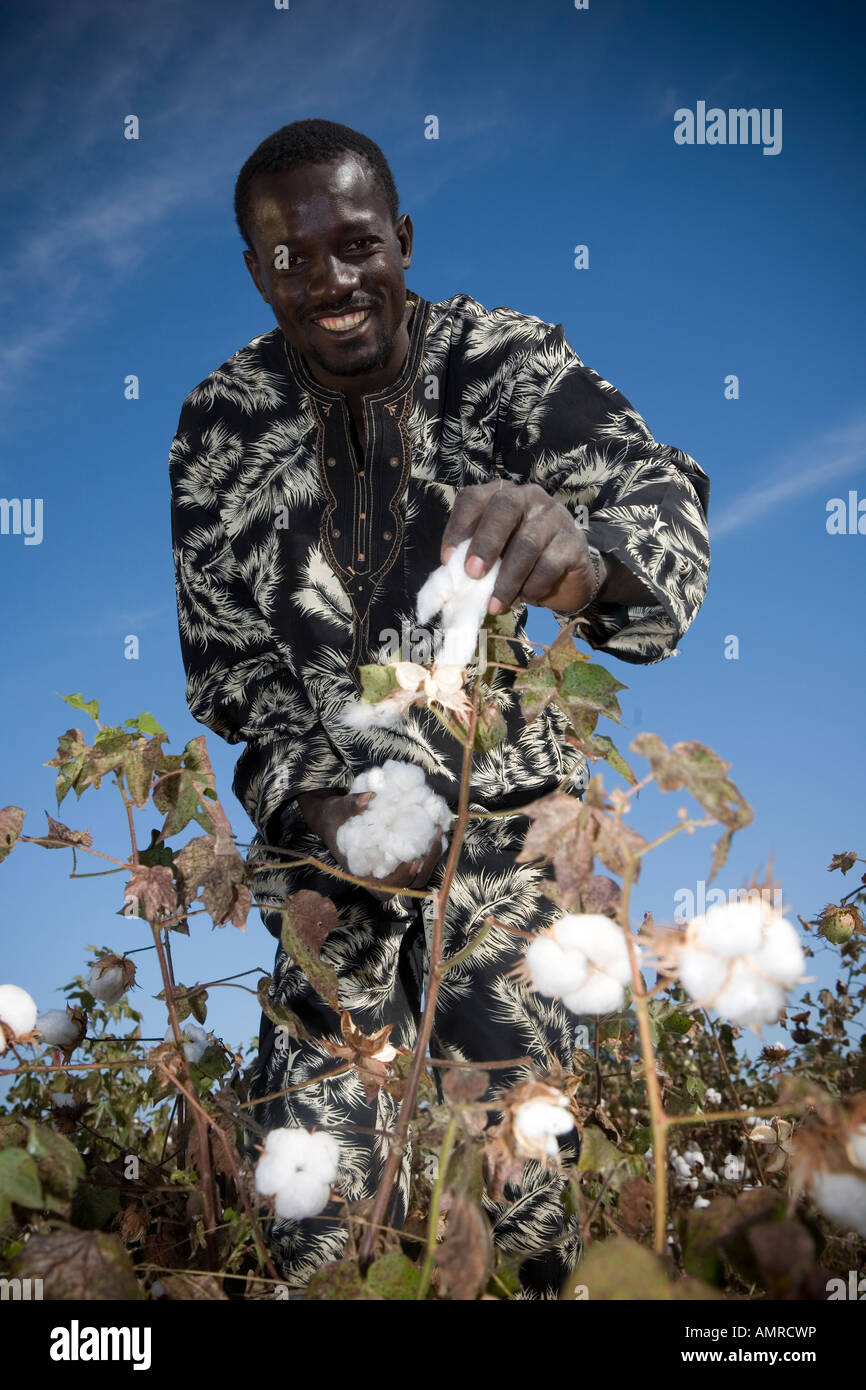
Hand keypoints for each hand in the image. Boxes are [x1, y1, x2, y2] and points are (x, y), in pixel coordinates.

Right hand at [297, 790, 444, 902]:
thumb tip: (369, 797)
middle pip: (408, 884)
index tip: (414, 860)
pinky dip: (429, 847)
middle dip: (426, 866)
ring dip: (432, 857)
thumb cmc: (332, 818)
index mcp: (361, 873)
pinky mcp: (399, 855)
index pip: (384, 889)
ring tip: (437, 831)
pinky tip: (434, 827)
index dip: (402, 878)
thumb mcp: (336, 810)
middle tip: (434, 840)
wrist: (332, 816)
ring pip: (418, 874)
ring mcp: (391, 866)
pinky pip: (420, 859)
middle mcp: (378, 874)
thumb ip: (350, 805)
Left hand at [439, 479, 596, 613]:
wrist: (565, 578)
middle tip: (473, 574)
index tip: (447, 559)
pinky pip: (550, 564)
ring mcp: (555, 516)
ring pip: (528, 542)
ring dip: (508, 578)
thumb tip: (452, 577)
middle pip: (506, 507)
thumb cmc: (518, 563)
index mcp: (501, 496)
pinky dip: (533, 585)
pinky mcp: (574, 541)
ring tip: (495, 604)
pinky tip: (526, 597)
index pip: (474, 498)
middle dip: (486, 542)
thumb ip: (473, 559)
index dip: (459, 526)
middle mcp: (529, 497)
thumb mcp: (493, 557)